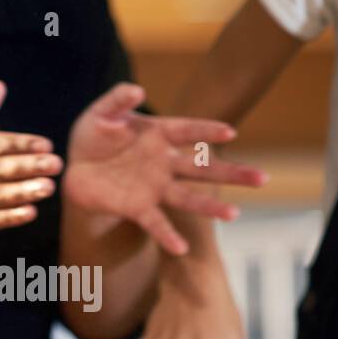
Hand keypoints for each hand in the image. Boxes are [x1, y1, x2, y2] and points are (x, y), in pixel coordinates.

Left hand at [63, 83, 266, 254]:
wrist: (74, 168)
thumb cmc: (93, 136)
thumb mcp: (102, 113)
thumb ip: (118, 100)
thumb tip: (137, 90)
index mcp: (158, 135)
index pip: (188, 130)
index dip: (206, 130)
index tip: (229, 130)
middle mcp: (163, 163)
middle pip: (202, 168)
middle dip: (232, 173)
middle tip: (263, 178)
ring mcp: (153, 187)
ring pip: (186, 198)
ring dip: (209, 207)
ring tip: (235, 215)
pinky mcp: (137, 208)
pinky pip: (155, 223)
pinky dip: (167, 236)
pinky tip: (180, 248)